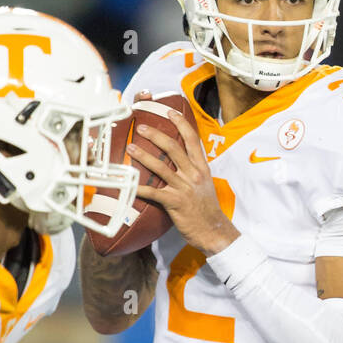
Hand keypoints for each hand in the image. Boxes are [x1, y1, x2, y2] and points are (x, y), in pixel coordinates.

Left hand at [128, 109, 238, 254]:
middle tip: (141, 127)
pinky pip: (154, 192)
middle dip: (155, 135)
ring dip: (143, 155)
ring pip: (160, 167)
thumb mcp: (205, 185)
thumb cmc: (207, 209)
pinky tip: (129, 185)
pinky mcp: (175, 202)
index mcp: (202, 168)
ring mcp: (184, 188)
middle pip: (173, 147)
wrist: (214, 230)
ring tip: (130, 148)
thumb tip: (181, 162)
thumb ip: (194, 171)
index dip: (181, 123)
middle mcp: (193, 175)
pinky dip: (140, 188)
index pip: (192, 139)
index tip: (170, 112)